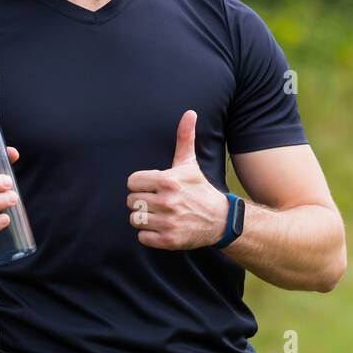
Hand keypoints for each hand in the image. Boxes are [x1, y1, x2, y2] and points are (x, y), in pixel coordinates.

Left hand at [125, 110, 227, 249]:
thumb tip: (190, 112)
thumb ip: (184, 138)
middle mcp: (167, 202)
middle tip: (156, 201)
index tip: (152, 186)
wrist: (220, 220)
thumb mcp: (189, 164)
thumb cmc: (199, 188)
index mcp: (168, 181)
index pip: (132, 182)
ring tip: (158, 214)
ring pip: (135, 219)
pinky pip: (142, 237)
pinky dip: (149, 234)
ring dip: (144, 218)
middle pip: (131, 201)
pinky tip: (162, 227)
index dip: (140, 184)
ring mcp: (168, 222)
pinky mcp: (169, 240)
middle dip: (142, 201)